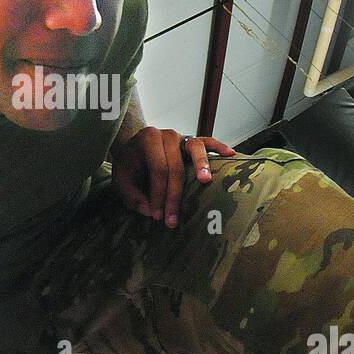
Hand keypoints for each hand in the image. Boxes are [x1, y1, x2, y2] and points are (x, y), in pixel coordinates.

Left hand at [112, 128, 236, 227]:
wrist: (133, 146)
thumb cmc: (130, 165)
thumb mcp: (121, 181)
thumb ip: (131, 196)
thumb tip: (148, 210)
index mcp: (147, 140)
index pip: (157, 169)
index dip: (158, 194)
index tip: (157, 216)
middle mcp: (166, 135)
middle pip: (175, 166)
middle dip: (174, 195)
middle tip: (173, 219)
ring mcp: (182, 136)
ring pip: (195, 148)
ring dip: (201, 165)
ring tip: (206, 181)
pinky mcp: (193, 141)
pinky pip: (209, 141)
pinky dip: (220, 147)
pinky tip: (232, 155)